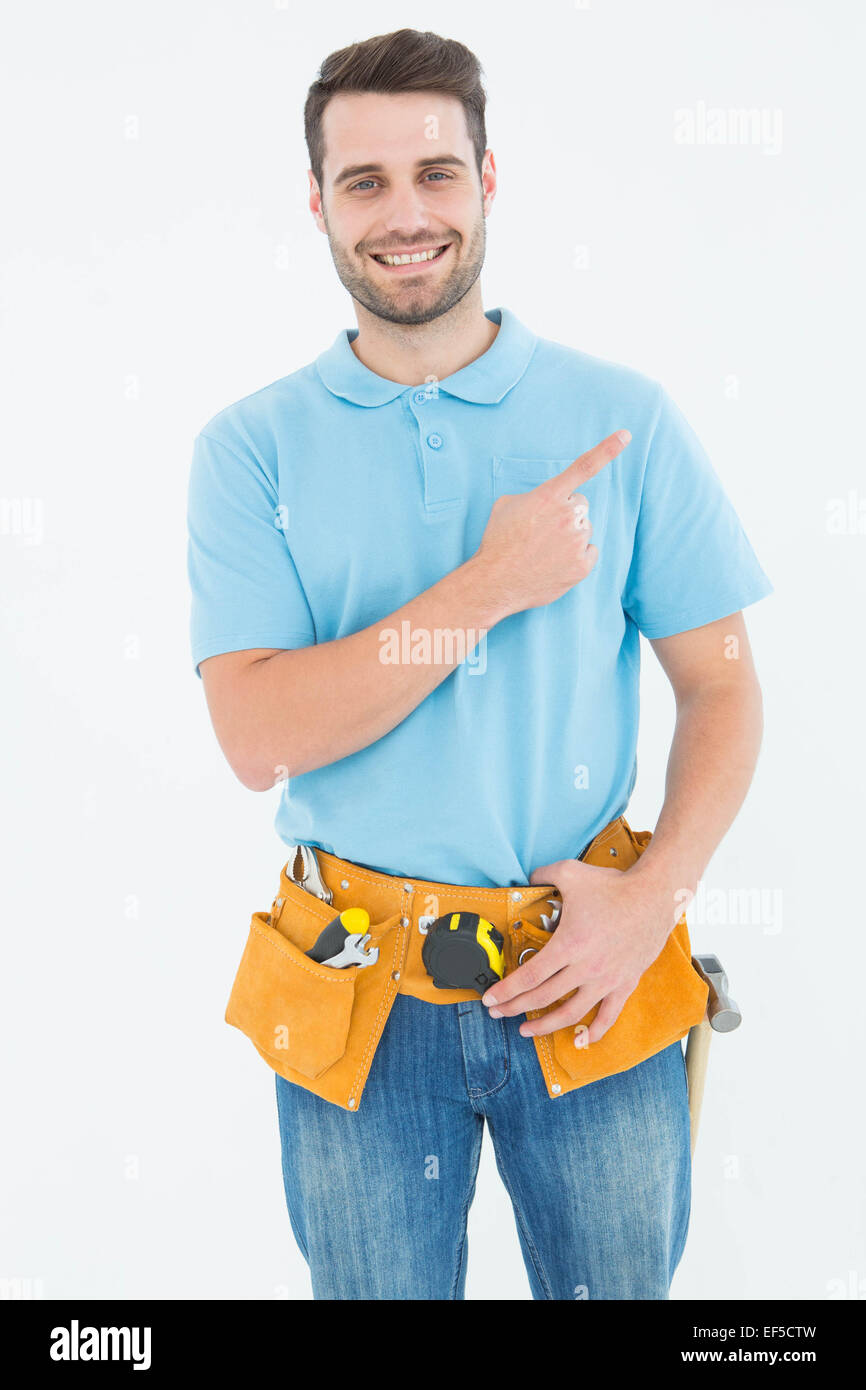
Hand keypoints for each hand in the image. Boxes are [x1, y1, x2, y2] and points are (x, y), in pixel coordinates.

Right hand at [471, 429, 630, 617]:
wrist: (494, 581)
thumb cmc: (497, 542)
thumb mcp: (507, 505)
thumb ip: (534, 496)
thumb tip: (546, 502)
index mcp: (549, 496)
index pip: (584, 467)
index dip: (607, 449)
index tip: (626, 435)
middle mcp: (567, 515)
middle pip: (580, 505)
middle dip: (566, 512)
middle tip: (543, 530)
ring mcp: (576, 541)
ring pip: (584, 529)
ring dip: (570, 535)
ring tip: (544, 550)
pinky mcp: (582, 566)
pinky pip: (590, 551)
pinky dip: (577, 556)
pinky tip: (555, 563)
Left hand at [481, 856, 672, 1041]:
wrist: (654, 897)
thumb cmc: (613, 886)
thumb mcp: (571, 872)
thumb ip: (543, 874)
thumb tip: (527, 878)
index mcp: (568, 945)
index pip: (529, 976)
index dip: (506, 990)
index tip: (490, 999)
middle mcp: (585, 968)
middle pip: (543, 997)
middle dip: (515, 1008)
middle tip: (498, 1013)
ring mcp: (606, 980)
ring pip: (570, 1013)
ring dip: (545, 1025)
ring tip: (526, 1029)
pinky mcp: (624, 984)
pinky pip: (608, 1015)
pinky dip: (594, 1032)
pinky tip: (581, 1041)